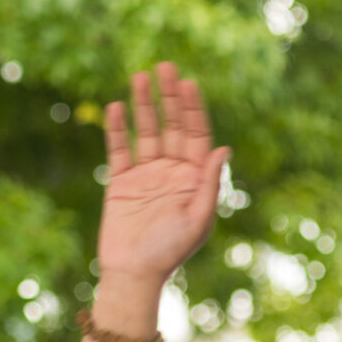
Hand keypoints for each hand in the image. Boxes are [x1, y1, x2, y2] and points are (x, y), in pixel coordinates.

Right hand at [93, 64, 229, 327]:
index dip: (193, 109)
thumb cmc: (170, 252)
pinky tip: (117, 107)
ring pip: (145, 132)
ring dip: (144, 105)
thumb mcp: (197, 218)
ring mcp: (145, 176)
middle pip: (172, 126)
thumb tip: (224, 148)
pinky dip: (117, 129)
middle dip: (170, 97)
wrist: (134, 274)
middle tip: (166, 67)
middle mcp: (172, 173)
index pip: (197, 135)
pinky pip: (119, 150)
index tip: (188, 83)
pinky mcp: (121, 183)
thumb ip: (210, 183)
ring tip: (140, 76)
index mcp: (194, 180)